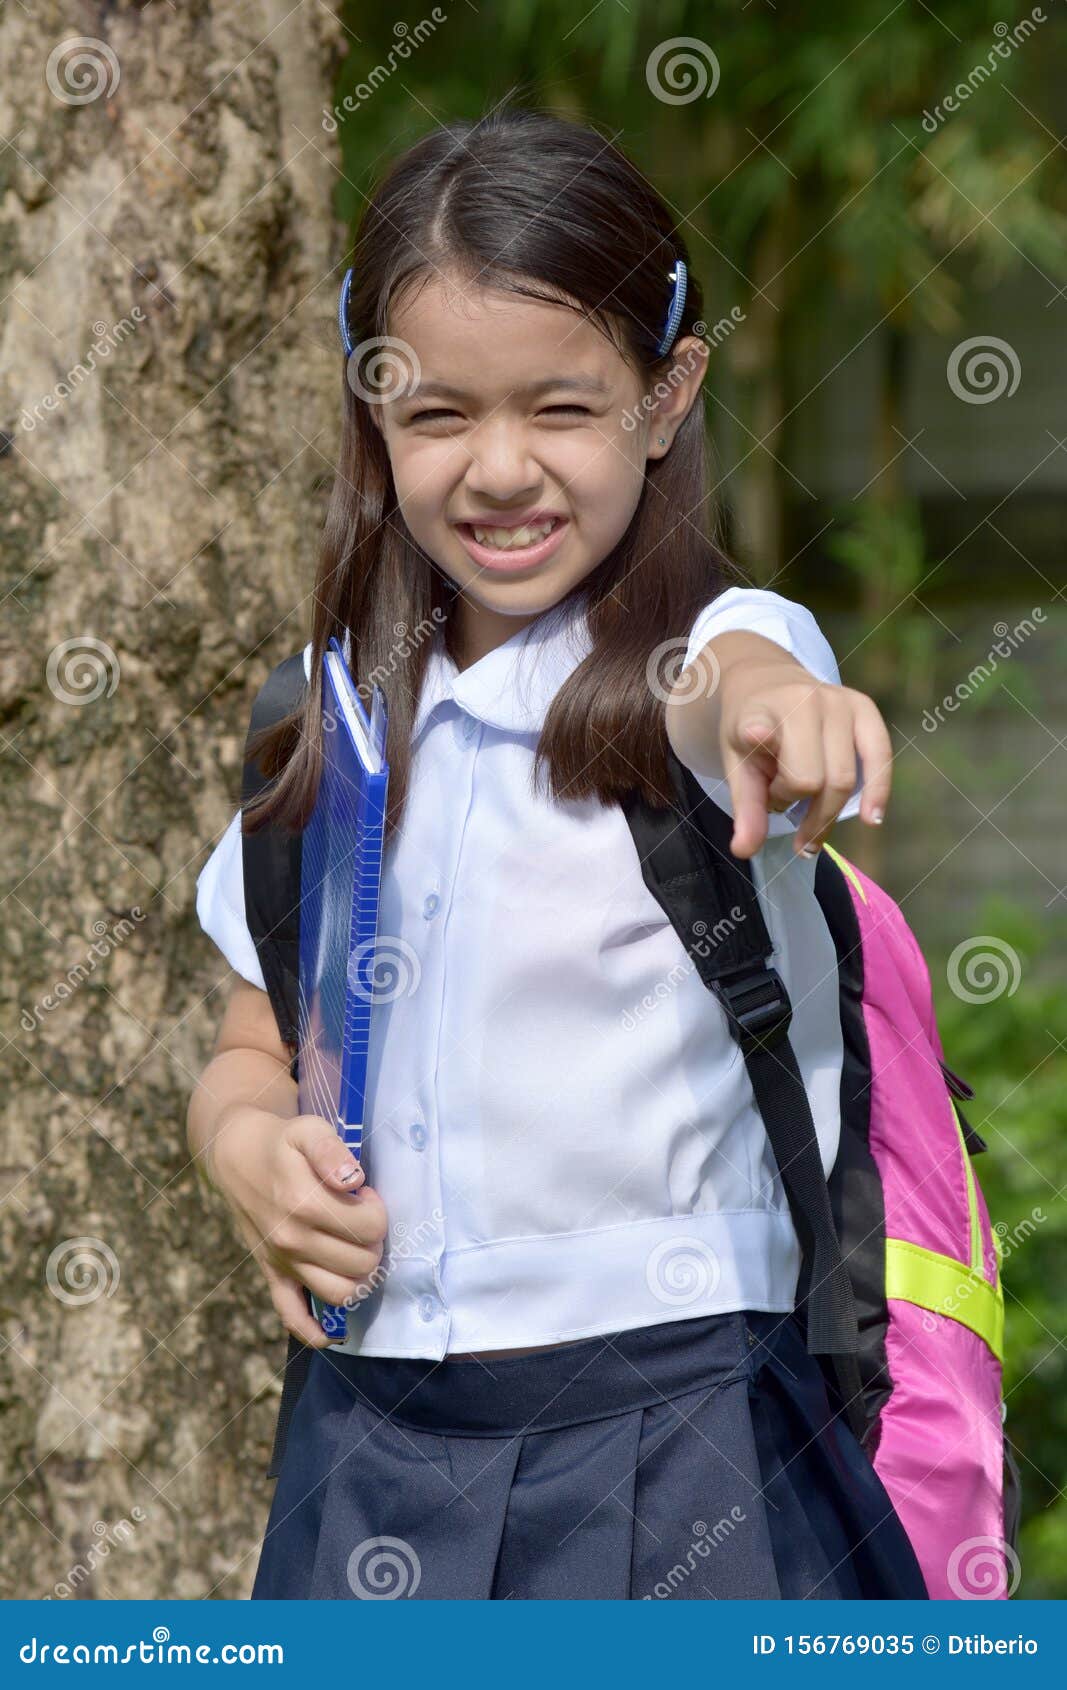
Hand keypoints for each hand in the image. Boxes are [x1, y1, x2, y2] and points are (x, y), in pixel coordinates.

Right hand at [211, 1104, 388, 1346]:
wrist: (237, 1157)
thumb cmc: (281, 1143)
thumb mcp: (308, 1130)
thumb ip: (332, 1152)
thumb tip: (353, 1181)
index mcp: (304, 1203)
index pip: (370, 1228)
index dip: (377, 1211)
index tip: (365, 1195)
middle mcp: (292, 1239)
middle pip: (362, 1263)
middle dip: (374, 1241)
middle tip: (361, 1218)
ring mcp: (282, 1262)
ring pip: (340, 1294)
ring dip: (360, 1276)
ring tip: (354, 1248)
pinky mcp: (272, 1274)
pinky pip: (293, 1317)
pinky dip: (316, 1332)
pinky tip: (333, 1331)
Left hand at [718, 654, 891, 858]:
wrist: (768, 681)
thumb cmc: (750, 731)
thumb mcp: (736, 765)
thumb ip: (745, 808)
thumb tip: (745, 851)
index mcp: (760, 711)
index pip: (763, 734)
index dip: (760, 739)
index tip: (753, 737)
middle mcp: (802, 701)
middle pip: (812, 780)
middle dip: (797, 809)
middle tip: (779, 807)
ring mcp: (837, 700)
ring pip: (844, 779)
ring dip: (825, 811)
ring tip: (808, 822)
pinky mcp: (864, 706)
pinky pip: (880, 756)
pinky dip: (878, 791)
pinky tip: (872, 818)